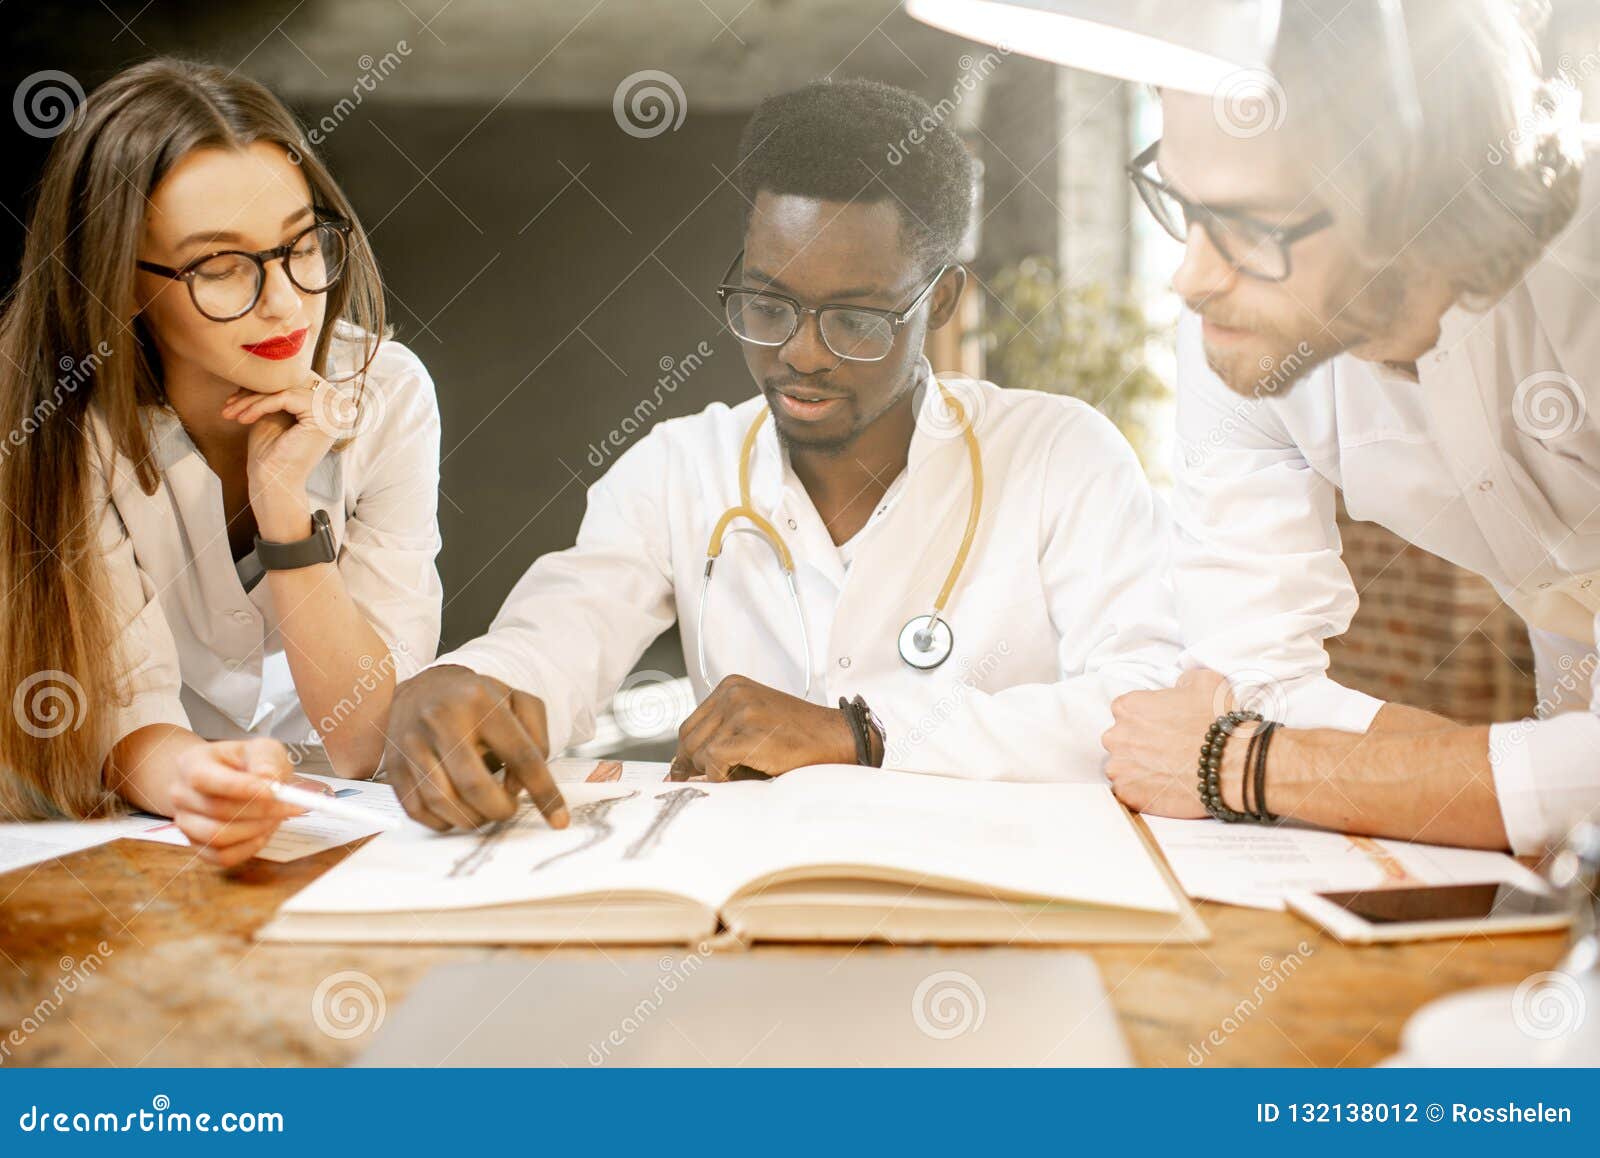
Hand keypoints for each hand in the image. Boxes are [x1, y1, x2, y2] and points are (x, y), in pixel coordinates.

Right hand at [168, 738, 301, 867]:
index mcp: (191, 763)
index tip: (274, 792)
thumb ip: (266, 759)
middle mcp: (181, 795)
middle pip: (217, 810)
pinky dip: (250, 847)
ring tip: (277, 816)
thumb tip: (268, 779)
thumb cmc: (245, 762)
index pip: (204, 779)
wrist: (229, 778)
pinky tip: (264, 831)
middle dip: (261, 810)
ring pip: (218, 837)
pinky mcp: (198, 846)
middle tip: (292, 805)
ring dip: (257, 829)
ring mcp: (186, 823)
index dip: (240, 788)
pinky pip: (223, 857)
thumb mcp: (261, 748)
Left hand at [221, 375, 342, 531]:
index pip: (293, 380)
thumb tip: (260, 361)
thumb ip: (275, 388)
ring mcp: (333, 412)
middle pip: (290, 382)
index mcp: (328, 405)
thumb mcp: (272, 412)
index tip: (235, 398)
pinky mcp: (322, 417)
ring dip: (252, 400)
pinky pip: (284, 398)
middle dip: (255, 391)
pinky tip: (242, 418)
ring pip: (284, 388)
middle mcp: (336, 407)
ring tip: (232, 413)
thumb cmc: (272, 451)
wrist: (274, 482)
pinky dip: (259, 406)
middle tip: (230, 405)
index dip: (262, 385)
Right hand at [381, 665, 567, 831]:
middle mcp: (441, 721)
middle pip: (475, 786)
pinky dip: (443, 822)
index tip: (559, 820)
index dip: (544, 792)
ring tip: (484, 810)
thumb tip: (520, 784)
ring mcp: (412, 744)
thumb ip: (536, 738)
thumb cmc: (478, 701)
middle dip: (500, 810)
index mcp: (480, 702)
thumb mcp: (518, 701)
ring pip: (443, 802)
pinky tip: (458, 811)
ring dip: (472, 819)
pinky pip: (418, 810)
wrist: (422, 688)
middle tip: (508, 808)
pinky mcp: (393, 766)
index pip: (520, 754)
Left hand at [669, 675, 855, 780]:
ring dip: (712, 771)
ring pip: (698, 751)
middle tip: (707, 781)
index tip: (685, 772)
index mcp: (732, 686)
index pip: (691, 724)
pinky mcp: (749, 733)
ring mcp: (741, 711)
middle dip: (693, 765)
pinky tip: (740, 776)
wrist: (835, 739)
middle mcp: (733, 693)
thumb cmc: (797, 737)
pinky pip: (713, 761)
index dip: (687, 753)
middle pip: (689, 738)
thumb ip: (722, 735)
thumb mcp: (754, 722)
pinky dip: (721, 775)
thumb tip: (682, 768)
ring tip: (737, 775)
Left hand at [1102, 668, 1241, 818]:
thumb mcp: (1202, 681)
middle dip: (1140, 744)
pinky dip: (1143, 790)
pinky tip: (1165, 786)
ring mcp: (1119, 768)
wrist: (1233, 763)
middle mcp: (1116, 736)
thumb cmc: (1217, 721)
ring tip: (1168, 771)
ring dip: (1140, 768)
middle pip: (1122, 739)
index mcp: (1127, 706)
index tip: (1164, 727)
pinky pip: (1129, 791)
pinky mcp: (1128, 794)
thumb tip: (1178, 688)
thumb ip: (1179, 682)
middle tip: (1168, 750)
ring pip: (1123, 767)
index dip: (1147, 719)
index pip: (1127, 711)